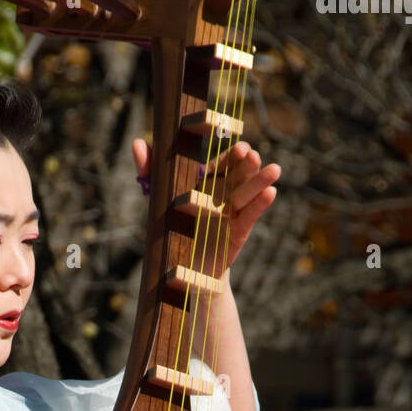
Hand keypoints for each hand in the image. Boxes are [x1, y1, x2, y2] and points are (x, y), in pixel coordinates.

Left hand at [132, 137, 279, 279]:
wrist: (181, 267)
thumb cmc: (170, 227)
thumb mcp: (156, 197)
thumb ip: (149, 170)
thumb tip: (137, 142)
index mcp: (207, 182)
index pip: (222, 164)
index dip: (231, 156)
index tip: (239, 147)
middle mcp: (223, 194)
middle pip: (238, 176)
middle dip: (246, 166)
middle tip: (252, 155)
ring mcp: (233, 212)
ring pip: (247, 194)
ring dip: (260, 181)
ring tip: (274, 169)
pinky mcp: (238, 232)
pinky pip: (249, 217)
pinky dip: (260, 205)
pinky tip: (271, 193)